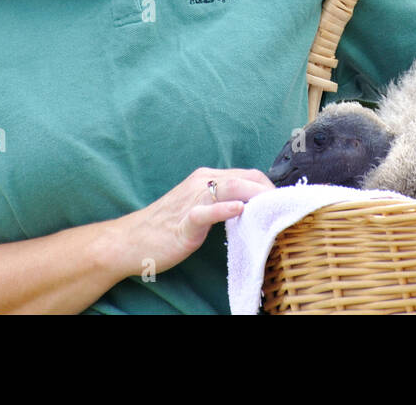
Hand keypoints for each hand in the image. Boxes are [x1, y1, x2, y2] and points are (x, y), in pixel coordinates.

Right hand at [122, 167, 273, 275]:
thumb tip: (250, 209)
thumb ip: (221, 203)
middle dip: (268, 190)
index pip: (246, 174)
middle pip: (243, 178)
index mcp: (205, 179)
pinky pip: (205, 212)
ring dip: (254, 194)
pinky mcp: (184, 222)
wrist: (131, 240)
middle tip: (285, 206)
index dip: (267, 186)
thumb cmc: (165, 227)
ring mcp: (191, 201)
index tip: (282, 201)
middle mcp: (200, 183)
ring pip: (229, 187)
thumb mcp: (198, 208)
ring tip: (273, 205)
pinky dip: (224, 209)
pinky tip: (239, 210)